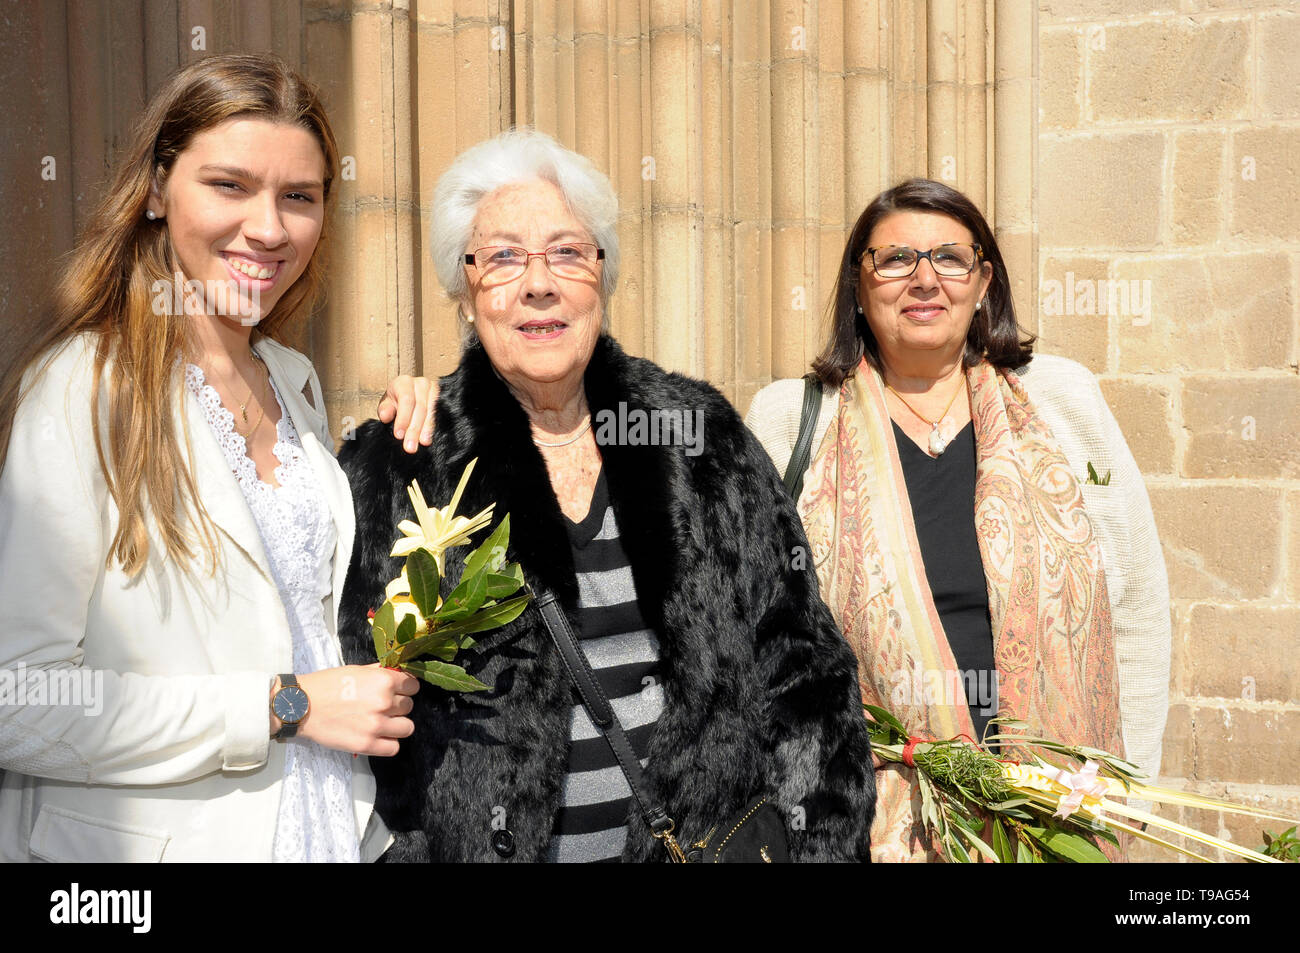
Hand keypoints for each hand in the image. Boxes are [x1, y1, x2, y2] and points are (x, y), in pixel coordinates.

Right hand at [276, 665, 418, 756]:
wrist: (301, 706)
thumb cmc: (326, 685)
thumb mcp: (356, 670)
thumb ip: (379, 673)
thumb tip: (396, 673)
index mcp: (383, 681)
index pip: (413, 685)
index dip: (405, 687)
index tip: (398, 691)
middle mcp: (384, 703)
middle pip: (409, 706)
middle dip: (398, 705)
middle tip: (382, 706)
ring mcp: (376, 725)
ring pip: (407, 727)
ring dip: (397, 725)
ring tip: (382, 722)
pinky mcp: (367, 745)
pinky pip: (394, 748)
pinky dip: (388, 744)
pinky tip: (377, 737)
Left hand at [378, 375, 438, 452]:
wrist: (408, 398)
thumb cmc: (396, 402)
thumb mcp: (387, 405)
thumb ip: (385, 410)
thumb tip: (385, 416)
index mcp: (404, 382)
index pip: (406, 400)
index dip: (403, 418)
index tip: (399, 435)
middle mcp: (421, 383)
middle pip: (420, 407)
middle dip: (414, 429)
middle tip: (410, 446)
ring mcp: (435, 390)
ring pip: (432, 411)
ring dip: (427, 429)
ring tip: (423, 443)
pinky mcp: (443, 398)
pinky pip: (441, 413)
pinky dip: (436, 426)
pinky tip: (432, 436)